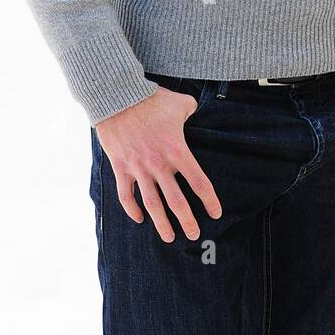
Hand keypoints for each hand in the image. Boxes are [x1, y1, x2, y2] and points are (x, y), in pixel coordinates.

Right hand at [96, 88, 221, 240]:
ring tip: (169, 237)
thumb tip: (197, 111)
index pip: (198, 182)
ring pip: (152, 204)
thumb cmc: (152, 99)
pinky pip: (126, 195)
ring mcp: (138, 168)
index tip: (216, 213)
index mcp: (177, 151)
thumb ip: (192, 110)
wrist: (118, 97)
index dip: (209, 200)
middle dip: (187, 221)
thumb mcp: (181, 102)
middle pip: (176, 201)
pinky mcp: (121, 167)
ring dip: (161, 223)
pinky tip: (139, 219)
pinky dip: (132, 209)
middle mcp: (159, 164)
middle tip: (194, 235)